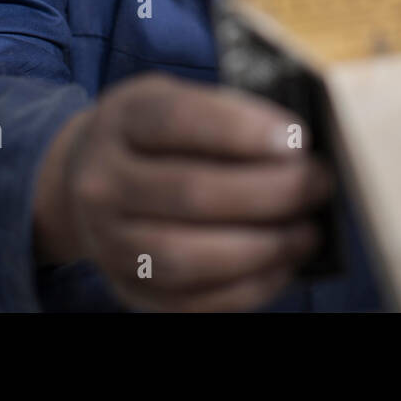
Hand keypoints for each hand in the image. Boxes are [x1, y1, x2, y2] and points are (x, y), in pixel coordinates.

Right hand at [36, 73, 333, 311]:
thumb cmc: (154, 136)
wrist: (84, 179)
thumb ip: (226, 112)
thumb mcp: (174, 98)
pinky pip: (191, 302)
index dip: (240, 130)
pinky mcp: (128, 288)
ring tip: (307, 231)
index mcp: (122, 121)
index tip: (296, 138)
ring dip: (262, 247)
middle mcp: (103, 182)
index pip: (177, 121)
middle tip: (317, 183)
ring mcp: (110, 242)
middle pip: (189, 192)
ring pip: (187, 256)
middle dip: (269, 191)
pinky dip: (247, 286)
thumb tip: (296, 145)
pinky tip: (283, 264)